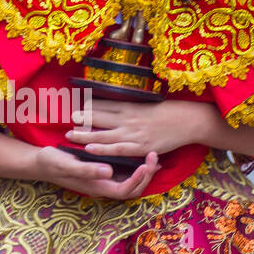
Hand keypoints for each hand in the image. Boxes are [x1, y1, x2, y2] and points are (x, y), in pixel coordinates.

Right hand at [33, 144, 158, 199]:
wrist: (39, 162)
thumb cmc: (51, 162)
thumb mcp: (67, 163)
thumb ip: (87, 169)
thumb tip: (109, 172)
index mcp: (96, 187)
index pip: (124, 190)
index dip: (138, 180)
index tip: (144, 164)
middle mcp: (102, 187)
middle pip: (132, 190)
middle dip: (146, 176)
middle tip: (154, 157)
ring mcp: (102, 181)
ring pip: (130, 183)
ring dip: (144, 173)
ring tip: (153, 157)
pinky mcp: (101, 173)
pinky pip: (123, 174)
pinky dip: (135, 167)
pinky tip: (140, 155)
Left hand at [64, 97, 206, 159]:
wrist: (188, 120)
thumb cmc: (169, 112)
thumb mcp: (147, 105)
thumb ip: (130, 107)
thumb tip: (115, 105)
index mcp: (130, 106)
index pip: (103, 104)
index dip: (87, 105)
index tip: (73, 104)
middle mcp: (128, 118)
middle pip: (99, 117)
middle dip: (81, 118)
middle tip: (66, 118)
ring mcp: (133, 133)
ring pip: (104, 133)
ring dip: (85, 134)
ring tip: (69, 134)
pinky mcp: (140, 147)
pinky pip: (117, 149)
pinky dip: (102, 148)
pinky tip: (89, 148)